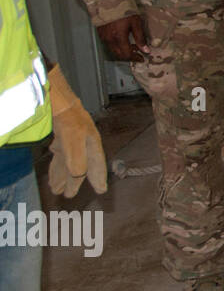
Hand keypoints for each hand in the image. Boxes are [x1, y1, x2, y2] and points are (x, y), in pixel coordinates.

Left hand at [47, 66, 107, 197]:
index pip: (94, 165)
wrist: (54, 95)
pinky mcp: (60, 132)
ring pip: (68, 159)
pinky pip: (60, 151)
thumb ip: (76, 158)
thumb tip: (78, 176)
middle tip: (69, 195)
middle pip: (81, 165)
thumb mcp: (73, 139)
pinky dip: (57, 161)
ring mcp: (71, 136)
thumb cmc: (67, 116)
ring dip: (62, 173)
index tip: (101, 191)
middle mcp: (84, 141)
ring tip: (55, 188)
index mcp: (91, 143)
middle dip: (74, 181)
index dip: (97, 178)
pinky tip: (54, 163)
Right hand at [97, 13, 149, 61]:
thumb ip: (140, 38)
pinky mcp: (100, 33)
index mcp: (119, 38)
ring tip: (132, 46)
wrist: (107, 0)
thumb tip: (146, 50)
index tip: (142, 58)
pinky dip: (117, 46)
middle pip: (119, 54)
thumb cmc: (124, 10)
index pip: (127, 54)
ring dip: (123, 51)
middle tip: (138, 53)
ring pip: (113, 50)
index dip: (135, 58)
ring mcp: (103, 37)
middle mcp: (109, 40)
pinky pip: (109, 44)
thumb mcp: (136, 23)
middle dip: (129, 56)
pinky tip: (123, 41)